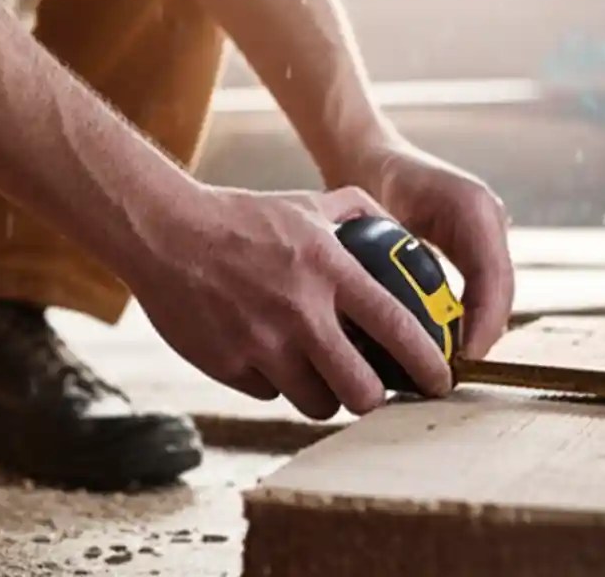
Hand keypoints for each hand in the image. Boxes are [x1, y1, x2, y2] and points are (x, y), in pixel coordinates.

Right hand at [125, 185, 452, 418]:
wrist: (165, 233)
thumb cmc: (238, 217)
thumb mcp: (305, 202)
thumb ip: (358, 212)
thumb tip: (399, 234)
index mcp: (328, 271)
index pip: (398, 330)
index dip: (428, 364)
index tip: (439, 378)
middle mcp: (300, 313)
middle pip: (361, 390)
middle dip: (373, 396)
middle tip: (371, 388)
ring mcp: (262, 344)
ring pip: (316, 403)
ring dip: (323, 395)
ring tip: (317, 374)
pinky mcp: (229, 365)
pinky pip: (269, 393)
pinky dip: (274, 382)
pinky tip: (266, 356)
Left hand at [355, 142, 515, 358]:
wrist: (370, 153)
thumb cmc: (368, 177)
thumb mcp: (378, 217)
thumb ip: (390, 259)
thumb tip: (396, 314)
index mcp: (473, 208)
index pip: (491, 276)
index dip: (483, 321)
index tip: (464, 356)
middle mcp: (489, 218)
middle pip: (500, 289)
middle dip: (483, 332)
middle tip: (457, 371)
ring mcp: (486, 230)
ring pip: (493, 291)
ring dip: (477, 328)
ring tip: (450, 365)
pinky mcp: (473, 243)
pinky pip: (479, 285)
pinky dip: (466, 314)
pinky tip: (442, 343)